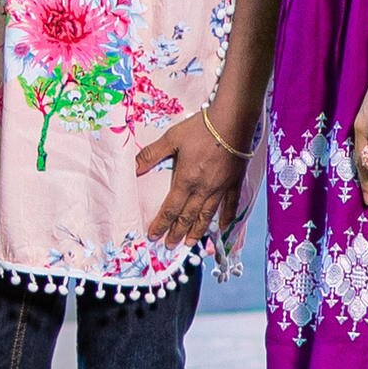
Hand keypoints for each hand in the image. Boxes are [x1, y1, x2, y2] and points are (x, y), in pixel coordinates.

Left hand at [139, 111, 249, 244]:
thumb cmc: (200, 129)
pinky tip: (223, 227)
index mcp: (186, 180)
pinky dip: (226, 217)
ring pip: (207, 215)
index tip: (153, 235)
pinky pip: (230, 205)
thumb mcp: (171, 138)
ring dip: (197, 231)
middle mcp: (203, 189)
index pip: (170, 208)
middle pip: (187, 216)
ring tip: (190, 243)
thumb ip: (152, 154)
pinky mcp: (234, 183)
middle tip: (169, 246)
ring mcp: (220, 188)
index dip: (161, 223)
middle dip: (177, 232)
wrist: (232, 122)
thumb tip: (133, 168)